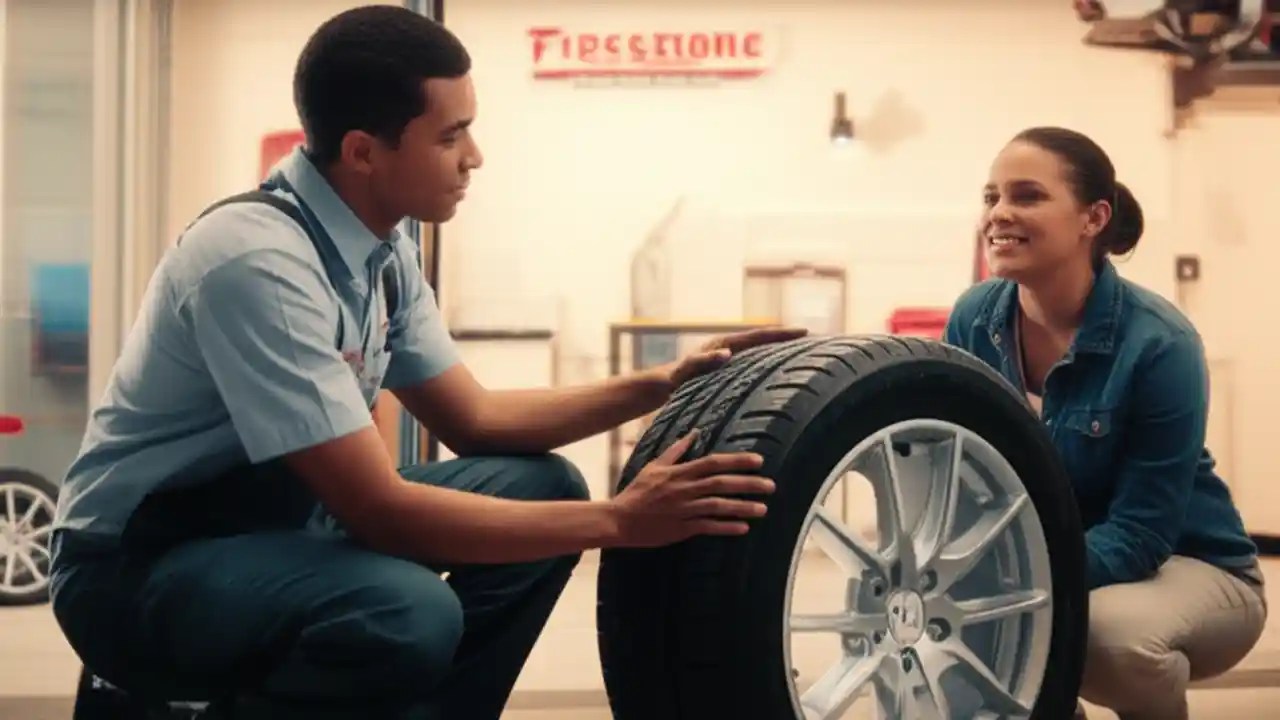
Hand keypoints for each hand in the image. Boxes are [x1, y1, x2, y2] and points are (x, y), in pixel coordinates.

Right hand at [609, 430, 775, 547]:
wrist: (619, 520)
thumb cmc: (638, 491)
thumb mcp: (654, 466)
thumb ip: (676, 450)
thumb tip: (694, 432)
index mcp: (678, 473)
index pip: (713, 462)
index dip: (737, 461)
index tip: (758, 461)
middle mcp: (683, 489)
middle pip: (720, 483)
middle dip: (747, 483)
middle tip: (771, 485)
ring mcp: (683, 510)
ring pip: (717, 506)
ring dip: (742, 507)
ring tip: (763, 508)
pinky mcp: (681, 529)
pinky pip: (707, 527)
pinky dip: (725, 527)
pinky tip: (743, 528)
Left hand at [667, 326, 809, 387]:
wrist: (660, 386)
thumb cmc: (671, 381)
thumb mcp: (685, 372)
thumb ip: (702, 362)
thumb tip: (726, 354)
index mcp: (723, 344)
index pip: (758, 336)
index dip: (781, 334)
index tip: (804, 332)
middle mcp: (727, 346)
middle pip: (763, 339)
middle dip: (785, 338)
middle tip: (811, 338)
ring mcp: (728, 356)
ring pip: (759, 351)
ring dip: (778, 350)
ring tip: (803, 354)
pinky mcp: (727, 369)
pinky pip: (753, 363)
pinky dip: (767, 364)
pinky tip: (779, 373)